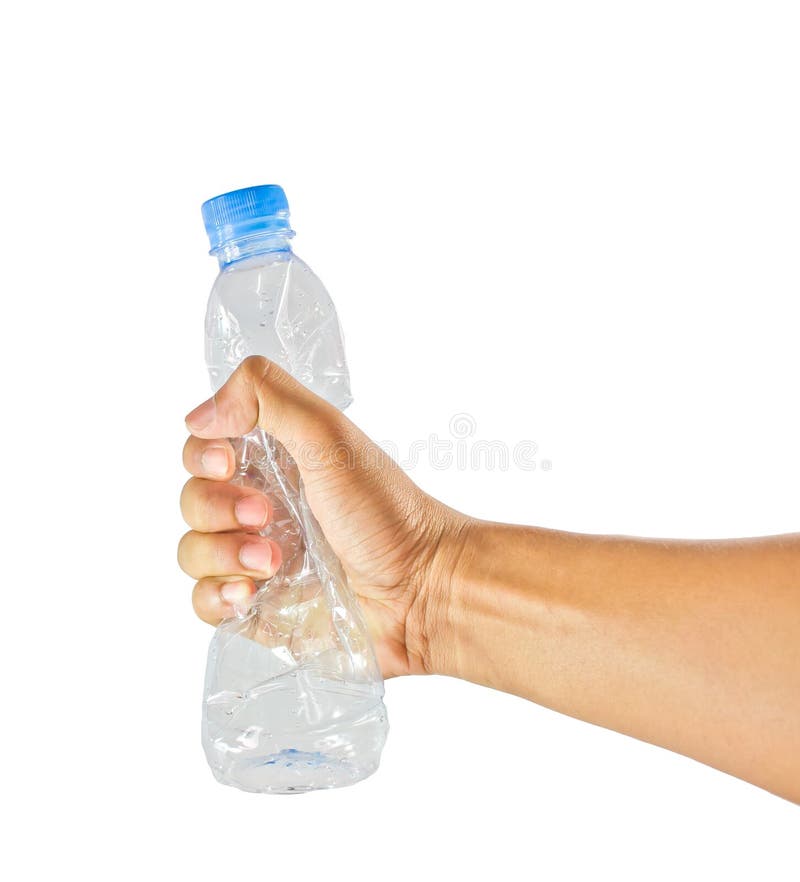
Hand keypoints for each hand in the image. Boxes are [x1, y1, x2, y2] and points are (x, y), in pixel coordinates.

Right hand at [179, 356, 467, 677]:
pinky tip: (251, 594)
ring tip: (275, 563)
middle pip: (193, 500)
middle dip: (218, 507)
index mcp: (275, 463)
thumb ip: (266, 395)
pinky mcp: (258, 608)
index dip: (203, 454)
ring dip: (223, 554)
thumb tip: (199, 414)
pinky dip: (218, 597)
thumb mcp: (329, 434)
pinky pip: (204, 602)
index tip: (228, 462)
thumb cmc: (385, 510)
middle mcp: (260, 507)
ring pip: (192, 552)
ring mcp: (256, 560)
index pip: (204, 448)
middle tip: (265, 516)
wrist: (420, 589)